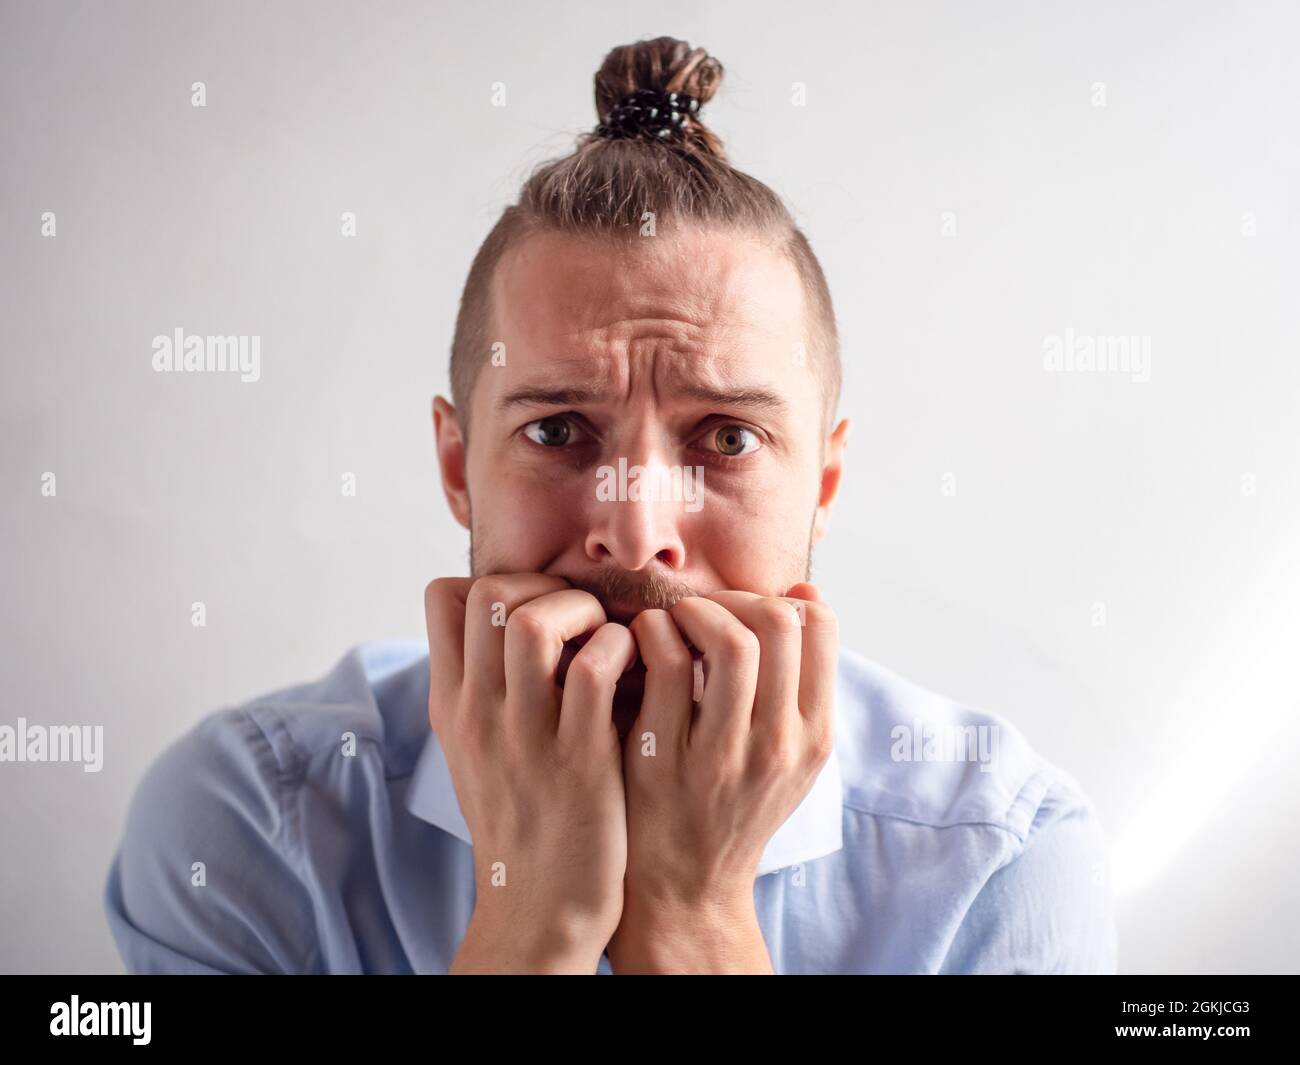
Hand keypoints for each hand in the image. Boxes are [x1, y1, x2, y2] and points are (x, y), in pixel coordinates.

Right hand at [424, 573, 635, 972]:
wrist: (538, 908)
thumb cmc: (525, 818)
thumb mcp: (481, 748)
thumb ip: (489, 685)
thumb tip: (519, 617)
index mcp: (452, 704)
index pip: (444, 596)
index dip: (498, 580)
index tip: (540, 604)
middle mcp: (478, 713)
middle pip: (488, 594)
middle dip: (544, 584)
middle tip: (582, 615)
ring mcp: (524, 737)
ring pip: (531, 624)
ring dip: (582, 610)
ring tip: (606, 635)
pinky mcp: (577, 762)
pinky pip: (593, 672)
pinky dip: (619, 650)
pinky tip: (635, 668)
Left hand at [608, 582, 837, 972]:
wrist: (687, 887)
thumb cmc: (734, 806)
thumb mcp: (791, 755)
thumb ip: (801, 683)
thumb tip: (804, 594)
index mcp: (813, 735)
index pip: (820, 628)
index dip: (781, 599)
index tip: (747, 609)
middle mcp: (777, 744)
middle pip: (777, 624)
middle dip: (736, 597)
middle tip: (705, 610)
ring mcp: (722, 753)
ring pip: (729, 640)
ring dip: (696, 610)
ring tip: (676, 621)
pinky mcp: (665, 758)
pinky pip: (664, 664)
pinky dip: (653, 632)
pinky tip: (644, 642)